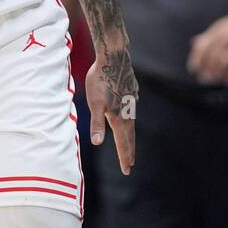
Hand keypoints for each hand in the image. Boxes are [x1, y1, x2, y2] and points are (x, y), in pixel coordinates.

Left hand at [86, 50, 137, 175]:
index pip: (122, 142)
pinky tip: (129, 116)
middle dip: (129, 151)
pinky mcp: (132, 91)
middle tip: (130, 165)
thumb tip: (97, 143)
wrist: (114, 57)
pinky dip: (130, 119)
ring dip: (130, 136)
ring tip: (129, 144)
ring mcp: (132, 101)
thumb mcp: (95, 103)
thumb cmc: (100, 80)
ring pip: (131, 123)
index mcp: (119, 117)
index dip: (124, 157)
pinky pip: (132, 110)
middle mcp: (128, 111)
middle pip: (129, 136)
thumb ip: (97, 124)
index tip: (127, 170)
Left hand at [187, 5, 227, 86]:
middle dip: (206, 70)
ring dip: (218, 74)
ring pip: (224, 63)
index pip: (202, 46)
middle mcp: (226, 37)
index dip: (195, 59)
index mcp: (217, 30)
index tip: (193, 69)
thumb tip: (193, 43)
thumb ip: (208, 36)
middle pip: (211, 56)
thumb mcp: (222, 26)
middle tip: (203, 79)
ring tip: (215, 80)